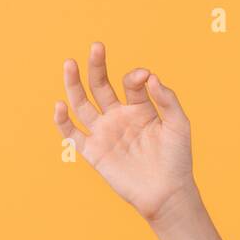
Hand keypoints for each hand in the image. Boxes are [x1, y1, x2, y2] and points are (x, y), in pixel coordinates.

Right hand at [53, 41, 196, 223]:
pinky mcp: (93, 151)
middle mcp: (119, 116)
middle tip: (97, 46)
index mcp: (140, 107)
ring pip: (82, 104)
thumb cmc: (177, 158)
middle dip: (98, 66)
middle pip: (101, 85)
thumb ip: (167, 99)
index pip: (130, 82)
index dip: (135, 76)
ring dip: (74, 84)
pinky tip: (60, 105)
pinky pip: (72, 134)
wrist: (167, 192)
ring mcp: (104, 132)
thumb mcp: (178, 124)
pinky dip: (63, 121)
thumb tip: (150, 76)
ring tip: (69, 63)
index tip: (144, 77)